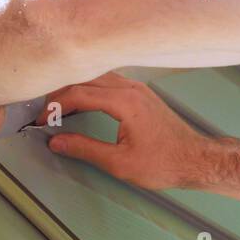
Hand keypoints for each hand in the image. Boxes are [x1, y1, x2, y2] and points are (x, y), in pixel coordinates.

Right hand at [42, 72, 215, 190]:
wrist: (197, 160)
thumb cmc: (165, 162)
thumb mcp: (119, 163)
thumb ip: (84, 149)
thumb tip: (56, 141)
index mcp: (125, 102)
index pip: (78, 93)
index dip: (54, 107)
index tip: (42, 121)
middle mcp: (130, 88)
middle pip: (83, 79)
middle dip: (59, 93)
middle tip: (45, 112)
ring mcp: (136, 88)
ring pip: (95, 76)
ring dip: (73, 88)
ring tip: (58, 106)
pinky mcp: (139, 94)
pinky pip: (106, 81)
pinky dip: (88, 88)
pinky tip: (81, 102)